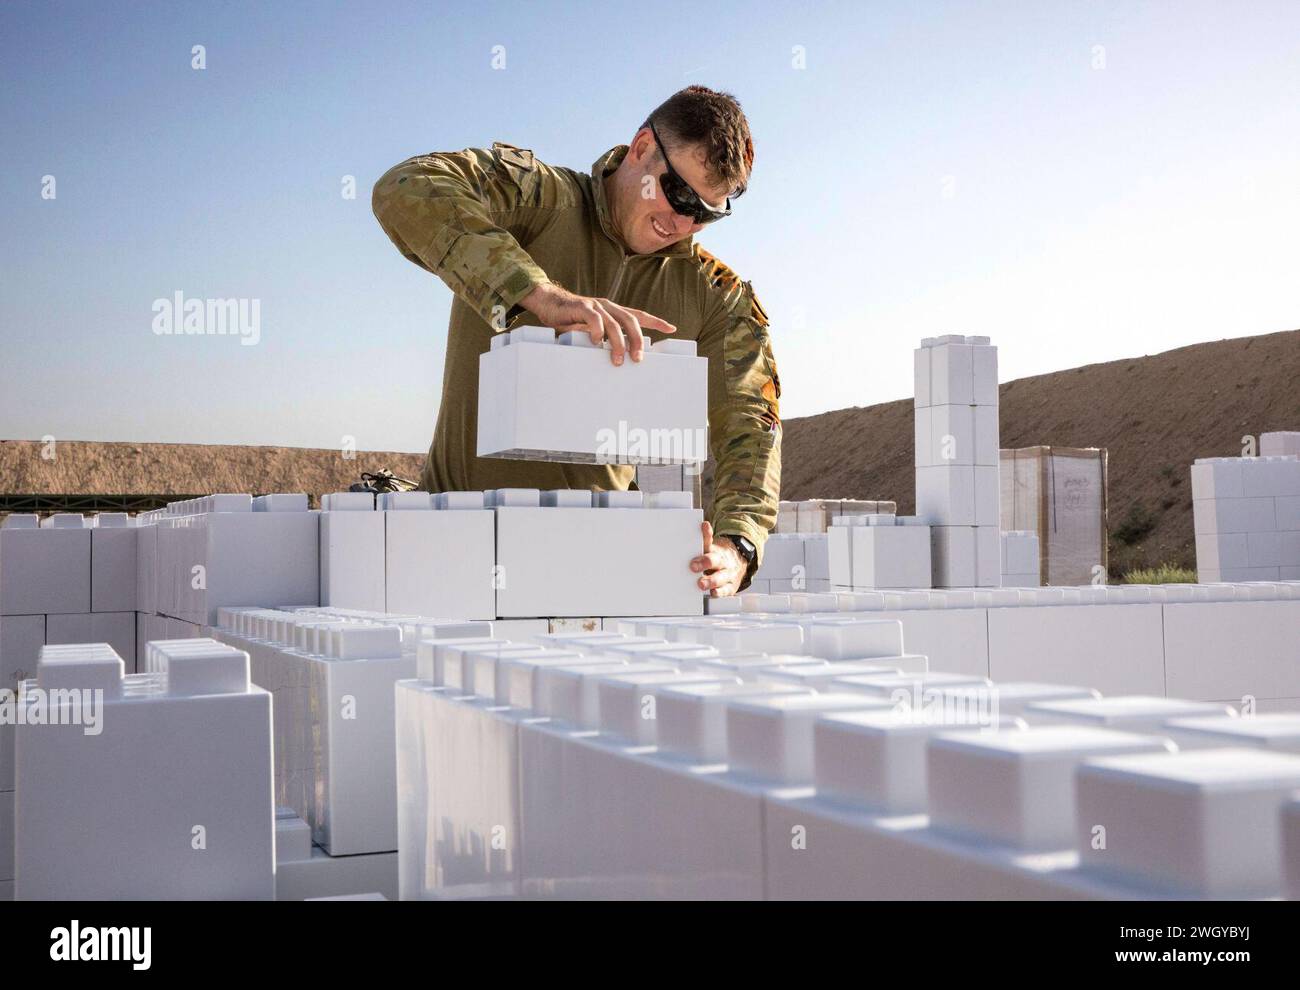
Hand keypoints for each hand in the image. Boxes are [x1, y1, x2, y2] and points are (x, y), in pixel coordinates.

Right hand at [521, 283, 675, 365]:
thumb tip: (613, 356)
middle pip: (631, 321)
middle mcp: (608, 306)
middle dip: (638, 340)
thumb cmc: (570, 318)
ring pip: (614, 323)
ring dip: (619, 343)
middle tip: (639, 358)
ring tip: (618, 359)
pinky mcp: (582, 307)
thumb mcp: (590, 330)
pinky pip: (594, 319)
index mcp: (613, 311)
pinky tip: (597, 343)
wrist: (549, 302)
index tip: (671, 328)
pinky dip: (598, 331)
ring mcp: (595, 305)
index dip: (656, 321)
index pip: (639, 315)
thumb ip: (602, 339)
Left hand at [690, 520, 746, 596]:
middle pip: (714, 560)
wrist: (739, 562)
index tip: (703, 527)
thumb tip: (694, 529)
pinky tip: (713, 593)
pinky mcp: (730, 587)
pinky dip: (719, 592)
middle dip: (704, 563)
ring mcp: (727, 574)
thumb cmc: (717, 557)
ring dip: (710, 580)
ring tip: (701, 584)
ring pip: (720, 577)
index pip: (709, 541)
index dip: (706, 534)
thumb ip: (701, 542)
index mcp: (715, 550)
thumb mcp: (710, 548)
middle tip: (693, 566)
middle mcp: (722, 561)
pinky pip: (725, 590)